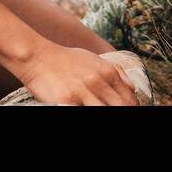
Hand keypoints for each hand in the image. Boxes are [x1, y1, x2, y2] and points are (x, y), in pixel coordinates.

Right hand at [15, 42, 139, 105]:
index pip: (129, 99)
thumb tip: (133, 88)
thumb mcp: (94, 59)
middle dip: (121, 113)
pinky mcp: (67, 102)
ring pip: (103, 112)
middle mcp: (98, 81)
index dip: (131, 108)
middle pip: (120, 107)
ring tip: (95, 109)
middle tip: (115, 113)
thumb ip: (116, 72)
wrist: (38, 57)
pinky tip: (82, 109)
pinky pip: (83, 113)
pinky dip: (86, 114)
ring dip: (103, 113)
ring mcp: (82, 92)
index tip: (127, 110)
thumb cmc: (66, 60)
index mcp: (107, 72)